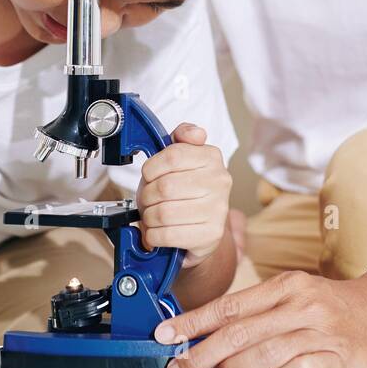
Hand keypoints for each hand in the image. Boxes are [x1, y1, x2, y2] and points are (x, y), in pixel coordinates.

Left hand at [136, 122, 230, 269]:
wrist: (202, 229)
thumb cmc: (184, 191)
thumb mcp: (181, 160)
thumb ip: (182, 138)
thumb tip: (194, 132)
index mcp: (211, 157)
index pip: (172, 156)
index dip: (151, 168)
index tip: (149, 176)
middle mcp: (220, 181)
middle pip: (164, 187)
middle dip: (146, 196)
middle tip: (149, 200)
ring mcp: (218, 209)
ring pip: (163, 213)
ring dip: (149, 217)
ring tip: (153, 216)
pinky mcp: (212, 234)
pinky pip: (167, 235)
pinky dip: (154, 235)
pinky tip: (158, 232)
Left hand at [152, 269, 366, 367]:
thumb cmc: (331, 305)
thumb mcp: (295, 295)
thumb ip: (258, 311)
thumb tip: (209, 333)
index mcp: (284, 285)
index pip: (230, 304)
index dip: (194, 321)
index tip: (165, 335)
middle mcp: (299, 304)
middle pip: (240, 330)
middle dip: (202, 352)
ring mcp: (319, 330)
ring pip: (264, 352)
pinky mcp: (337, 355)